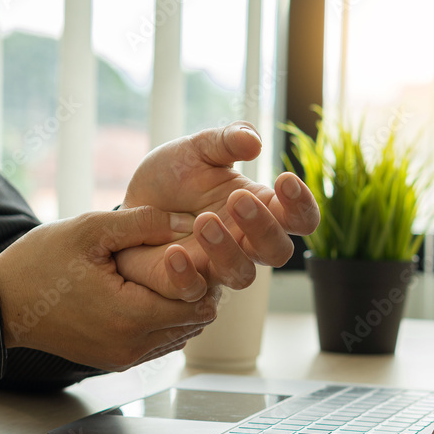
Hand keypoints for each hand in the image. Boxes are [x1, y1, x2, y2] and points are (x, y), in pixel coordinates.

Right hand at [0, 206, 219, 371]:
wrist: (1, 303)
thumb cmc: (39, 263)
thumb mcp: (90, 229)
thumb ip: (144, 222)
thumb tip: (189, 222)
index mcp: (129, 316)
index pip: (198, 303)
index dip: (203, 274)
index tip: (193, 250)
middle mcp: (131, 346)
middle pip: (195, 321)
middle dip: (196, 290)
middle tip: (185, 258)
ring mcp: (123, 358)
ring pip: (181, 334)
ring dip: (180, 305)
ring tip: (167, 273)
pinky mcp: (116, 361)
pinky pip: (159, 342)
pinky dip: (163, 319)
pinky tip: (148, 291)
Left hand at [114, 121, 319, 300]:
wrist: (131, 202)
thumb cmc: (173, 177)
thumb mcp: (197, 149)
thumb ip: (226, 141)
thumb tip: (254, 141)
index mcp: (260, 209)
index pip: (300, 219)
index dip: (302, 205)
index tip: (284, 180)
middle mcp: (246, 243)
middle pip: (279, 252)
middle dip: (264, 227)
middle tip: (238, 198)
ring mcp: (217, 266)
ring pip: (242, 275)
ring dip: (227, 250)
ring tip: (203, 220)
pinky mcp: (185, 282)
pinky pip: (195, 292)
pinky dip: (186, 275)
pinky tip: (173, 252)